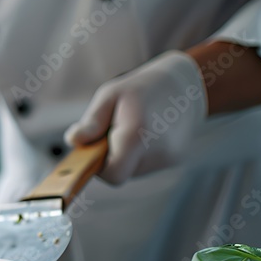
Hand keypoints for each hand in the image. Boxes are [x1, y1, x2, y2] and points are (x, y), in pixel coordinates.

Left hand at [64, 50, 206, 183]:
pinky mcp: (176, 159)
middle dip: (111, 158)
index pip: (113, 174)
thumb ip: (91, 121)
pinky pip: (146, 164)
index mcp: (137, 135)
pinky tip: (146, 132)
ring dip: (125, 155)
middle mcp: (157, 151)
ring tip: (132, 129)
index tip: (95, 149)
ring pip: (133, 169)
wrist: (186, 85)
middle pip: (121, 172)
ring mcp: (169, 157)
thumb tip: (73, 141)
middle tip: (113, 132)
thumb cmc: (141, 88)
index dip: (99, 167)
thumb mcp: (110, 95)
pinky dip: (139, 153)